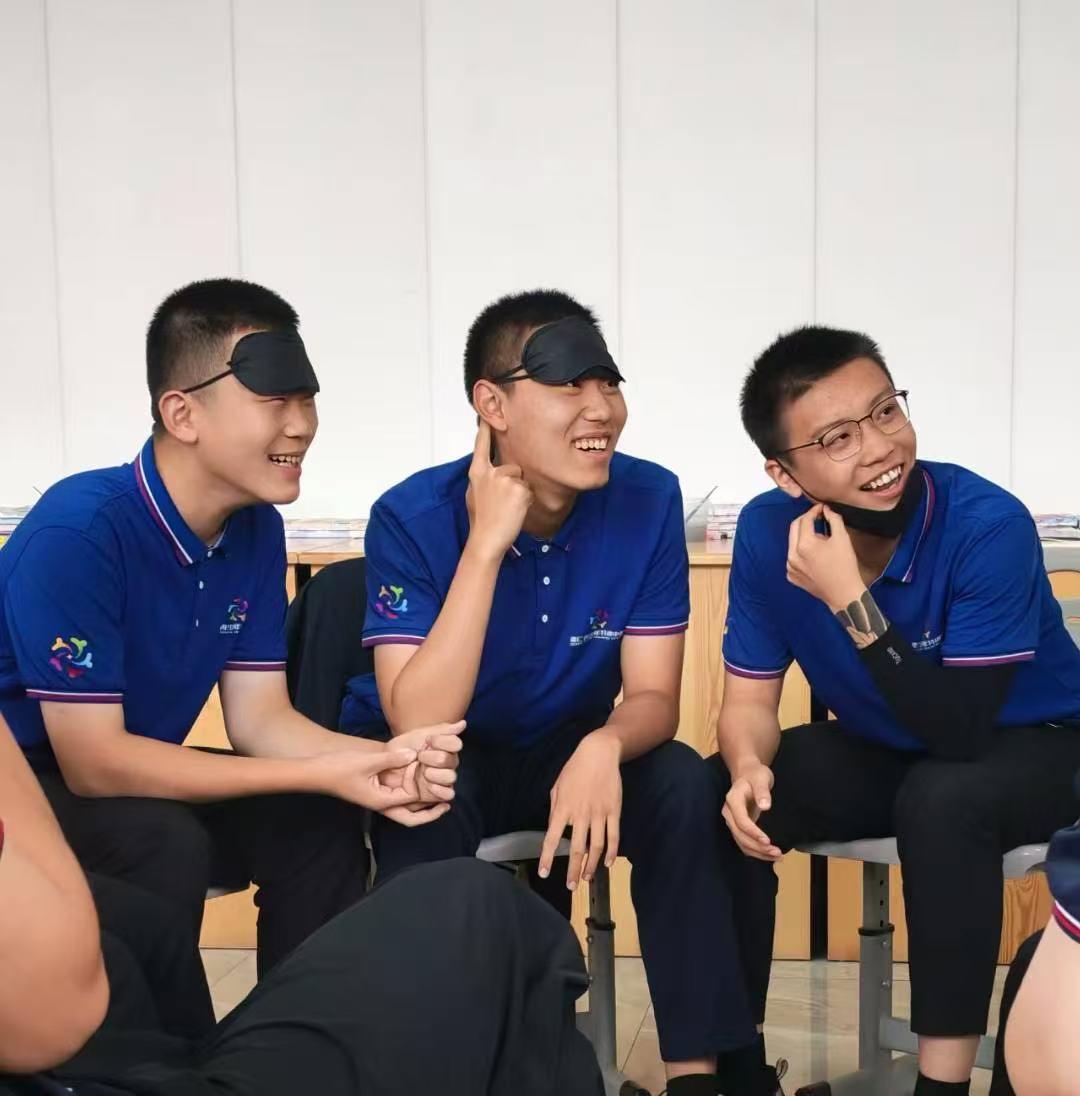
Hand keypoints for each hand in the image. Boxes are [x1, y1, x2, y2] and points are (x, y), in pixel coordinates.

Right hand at [308, 746, 450, 826]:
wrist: (318, 770)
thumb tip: (413, 755)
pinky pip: (397, 790)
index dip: (430, 806)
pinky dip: (410, 785)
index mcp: (382, 801)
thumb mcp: (367, 762)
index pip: (412, 810)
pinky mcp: (376, 786)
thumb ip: (391, 759)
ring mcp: (379, 794)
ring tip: (438, 788)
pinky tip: (418, 775)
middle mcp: (382, 801)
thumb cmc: (339, 769)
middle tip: (447, 802)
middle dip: (429, 811)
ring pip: (405, 802)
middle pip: (410, 813)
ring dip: (421, 797)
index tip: (446, 799)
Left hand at [384, 720, 465, 803]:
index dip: (442, 742)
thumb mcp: (420, 734)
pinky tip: (429, 785)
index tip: (428, 740)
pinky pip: (448, 794)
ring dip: (436, 774)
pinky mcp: (437, 793)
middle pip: (452, 760)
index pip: (456, 743)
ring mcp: (443, 778)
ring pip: (451, 777)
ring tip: (423, 773)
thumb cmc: (403, 748)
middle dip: (433, 758)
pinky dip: (440, 790)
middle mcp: (448, 762)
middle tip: (419, 757)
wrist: (387, 764)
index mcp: (446, 747)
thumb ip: (442, 729)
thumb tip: (463, 723)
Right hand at [465, 421, 531, 557]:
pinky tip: (514, 511)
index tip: (486, 415)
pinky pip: (528, 490)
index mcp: (477, 472)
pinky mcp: (519, 489)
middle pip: (512, 467)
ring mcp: (505, 479)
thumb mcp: (475, 494)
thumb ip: (483, 479)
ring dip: (519, 493)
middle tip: (501, 503)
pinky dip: (525, 502)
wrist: (486, 540)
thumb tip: (488, 473)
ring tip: (507, 508)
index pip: (482, 445)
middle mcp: (490, 472)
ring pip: (522, 480)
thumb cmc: (481, 521)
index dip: (485, 430)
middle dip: (512, 482)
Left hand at [539, 730, 621, 890]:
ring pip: (596, 846)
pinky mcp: (614, 811)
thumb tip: (553, 827)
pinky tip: (608, 863)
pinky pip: (614, 836)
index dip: (547, 857)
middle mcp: (580, 813)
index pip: (552, 837)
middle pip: (576, 848)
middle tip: (571, 886)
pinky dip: (612, 852)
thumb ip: (554, 808)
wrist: (598, 753)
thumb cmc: (574, 769)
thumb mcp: (557, 786)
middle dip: (572, 869)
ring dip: (591, 865)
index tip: (544, 873)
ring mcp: (599, 813)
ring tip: (586, 878)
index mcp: (563, 807)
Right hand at [721, 760, 780, 860]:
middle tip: (777, 852)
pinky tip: (769, 855)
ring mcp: (733, 821)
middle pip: (740, 835)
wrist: (748, 774)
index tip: (768, 841)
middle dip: (757, 847)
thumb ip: (762, 791)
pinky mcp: (739, 827)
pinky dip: (756, 851)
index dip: (753, 833)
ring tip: (777, 856)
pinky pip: (744, 843)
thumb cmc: (755, 775)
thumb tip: (765, 806)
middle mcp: (729, 813)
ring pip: (741, 842)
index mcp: (733, 800)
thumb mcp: (761, 778)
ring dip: (758, 852)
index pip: (741, 821)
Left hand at [786, 504, 864, 610]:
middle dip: (806, 520)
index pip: (804, 520)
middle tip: (818, 518)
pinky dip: (801, 552)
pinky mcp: (791, 576)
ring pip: (793, 543)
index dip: (814, 511)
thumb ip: (834, 519)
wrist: (844, 594)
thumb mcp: (842, 538)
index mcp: (804, 545)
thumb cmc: (845, 566)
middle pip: (794, 528)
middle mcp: (792, 555)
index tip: (822, 509)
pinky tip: (815, 556)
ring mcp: (790, 567)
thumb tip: (826, 510)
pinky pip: (793, 558)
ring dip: (803, 537)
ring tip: (820, 541)